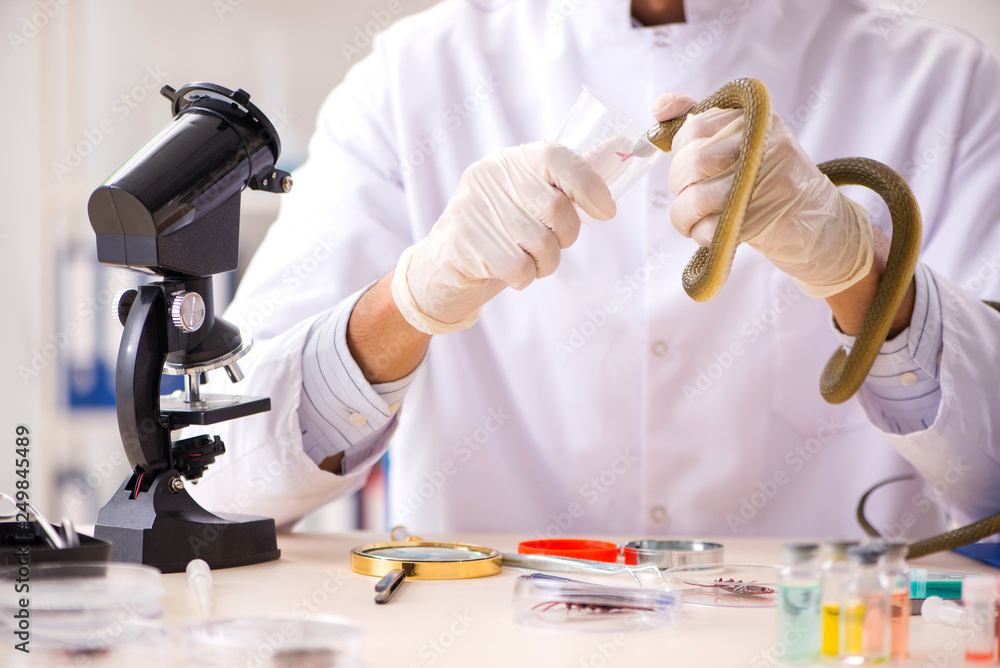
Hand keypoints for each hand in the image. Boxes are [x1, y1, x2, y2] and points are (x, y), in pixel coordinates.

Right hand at [391, 142, 615, 334]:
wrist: (439, 272)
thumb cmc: (497, 237)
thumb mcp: (527, 204)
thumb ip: (565, 184)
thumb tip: (616, 151)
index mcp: (507, 162)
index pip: (555, 158)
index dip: (588, 184)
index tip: (606, 211)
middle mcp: (488, 178)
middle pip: (555, 208)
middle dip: (566, 237)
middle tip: (553, 246)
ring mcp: (472, 209)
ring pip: (541, 243)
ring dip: (546, 264)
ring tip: (529, 262)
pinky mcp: (462, 244)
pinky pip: (519, 267)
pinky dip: (524, 279)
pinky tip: (508, 274)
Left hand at [654, 93, 874, 297]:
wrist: (819, 220)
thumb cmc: (769, 178)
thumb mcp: (743, 138)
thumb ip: (701, 120)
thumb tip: (660, 106)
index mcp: (756, 119)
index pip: (694, 127)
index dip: (680, 150)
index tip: (691, 163)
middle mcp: (763, 145)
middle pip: (691, 163)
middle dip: (679, 185)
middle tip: (688, 193)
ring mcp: (765, 182)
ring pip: (696, 199)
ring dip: (684, 216)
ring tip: (692, 219)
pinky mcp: (762, 218)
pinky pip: (709, 228)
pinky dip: (700, 235)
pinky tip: (710, 231)